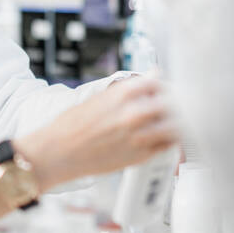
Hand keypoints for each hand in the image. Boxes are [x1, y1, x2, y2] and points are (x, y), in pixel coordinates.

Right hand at [21, 76, 179, 187]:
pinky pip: (168, 145)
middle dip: (174, 105)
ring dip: (176, 123)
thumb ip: (129, 89)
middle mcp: (135, 112)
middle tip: (174, 108)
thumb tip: (152, 77)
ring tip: (171, 124)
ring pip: (175, 125)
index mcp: (123, 93)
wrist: (57, 152)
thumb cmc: (71, 126)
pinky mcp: (140, 155)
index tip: (165, 91)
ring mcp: (140, 135)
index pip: (159, 83)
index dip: (164, 87)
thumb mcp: (99, 98)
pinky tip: (166, 139)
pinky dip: (171, 141)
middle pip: (172, 103)